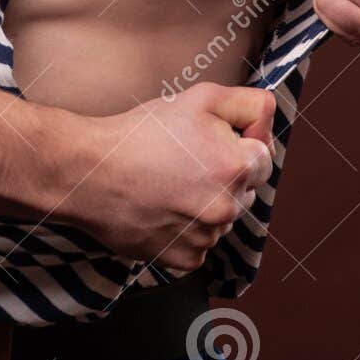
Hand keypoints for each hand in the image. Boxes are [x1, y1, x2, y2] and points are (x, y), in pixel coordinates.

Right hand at [70, 83, 275, 273]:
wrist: (89, 173)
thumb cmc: (140, 134)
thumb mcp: (198, 99)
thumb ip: (247, 104)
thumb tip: (270, 116)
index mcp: (236, 167)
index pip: (263, 158)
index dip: (240, 144)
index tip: (210, 142)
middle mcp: (227, 207)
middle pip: (246, 190)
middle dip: (226, 176)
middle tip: (185, 161)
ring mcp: (206, 238)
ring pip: (222, 219)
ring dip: (207, 204)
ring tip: (169, 185)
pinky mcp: (184, 260)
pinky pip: (200, 245)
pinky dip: (186, 231)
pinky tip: (162, 210)